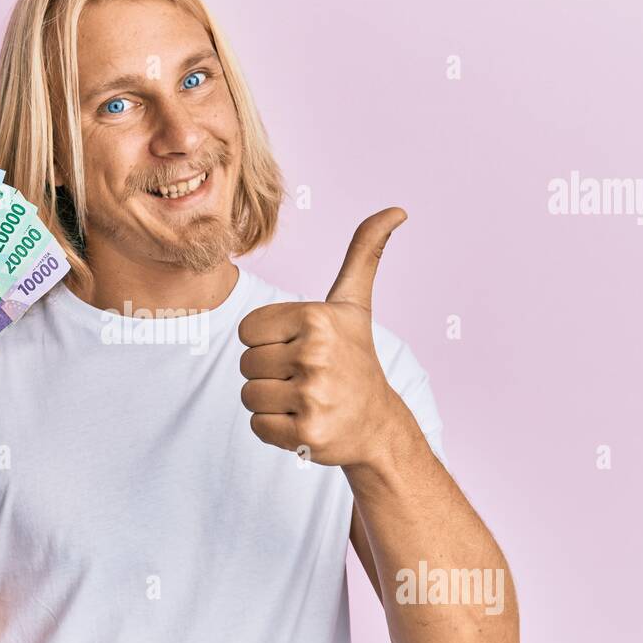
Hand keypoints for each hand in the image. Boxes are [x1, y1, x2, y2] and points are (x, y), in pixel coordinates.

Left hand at [238, 207, 408, 467]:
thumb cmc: (356, 358)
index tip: (299, 348)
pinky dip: (274, 430)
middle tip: (306, 378)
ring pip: (249, 395)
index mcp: (316, 318)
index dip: (267, 342)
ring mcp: (312, 396)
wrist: (378, 425)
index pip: (247, 330)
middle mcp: (315, 354)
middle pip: (246, 363)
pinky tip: (304, 421)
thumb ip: (363, 254)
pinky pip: (257, 426)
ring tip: (304, 399)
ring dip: (270, 402)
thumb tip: (396, 210)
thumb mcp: (355, 305)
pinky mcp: (306, 433)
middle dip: (269, 373)